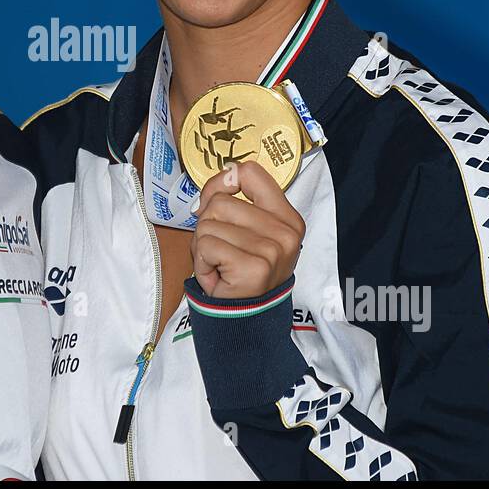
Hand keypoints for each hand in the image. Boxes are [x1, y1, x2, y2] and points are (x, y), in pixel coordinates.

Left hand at [191, 160, 304, 297]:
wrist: (246, 316)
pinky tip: (217, 274)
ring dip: (203, 246)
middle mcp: (285, 232)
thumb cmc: (241, 269)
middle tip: (220, 250)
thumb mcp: (246, 230)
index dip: (222, 184)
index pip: (250, 173)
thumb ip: (235, 200)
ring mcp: (272, 250)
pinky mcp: (253, 267)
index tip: (216, 204)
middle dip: (208, 225)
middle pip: (221, 202)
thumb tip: (220, 180)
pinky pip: (206, 245)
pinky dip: (201, 261)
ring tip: (219, 263)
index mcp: (287, 217)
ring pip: (208, 224)